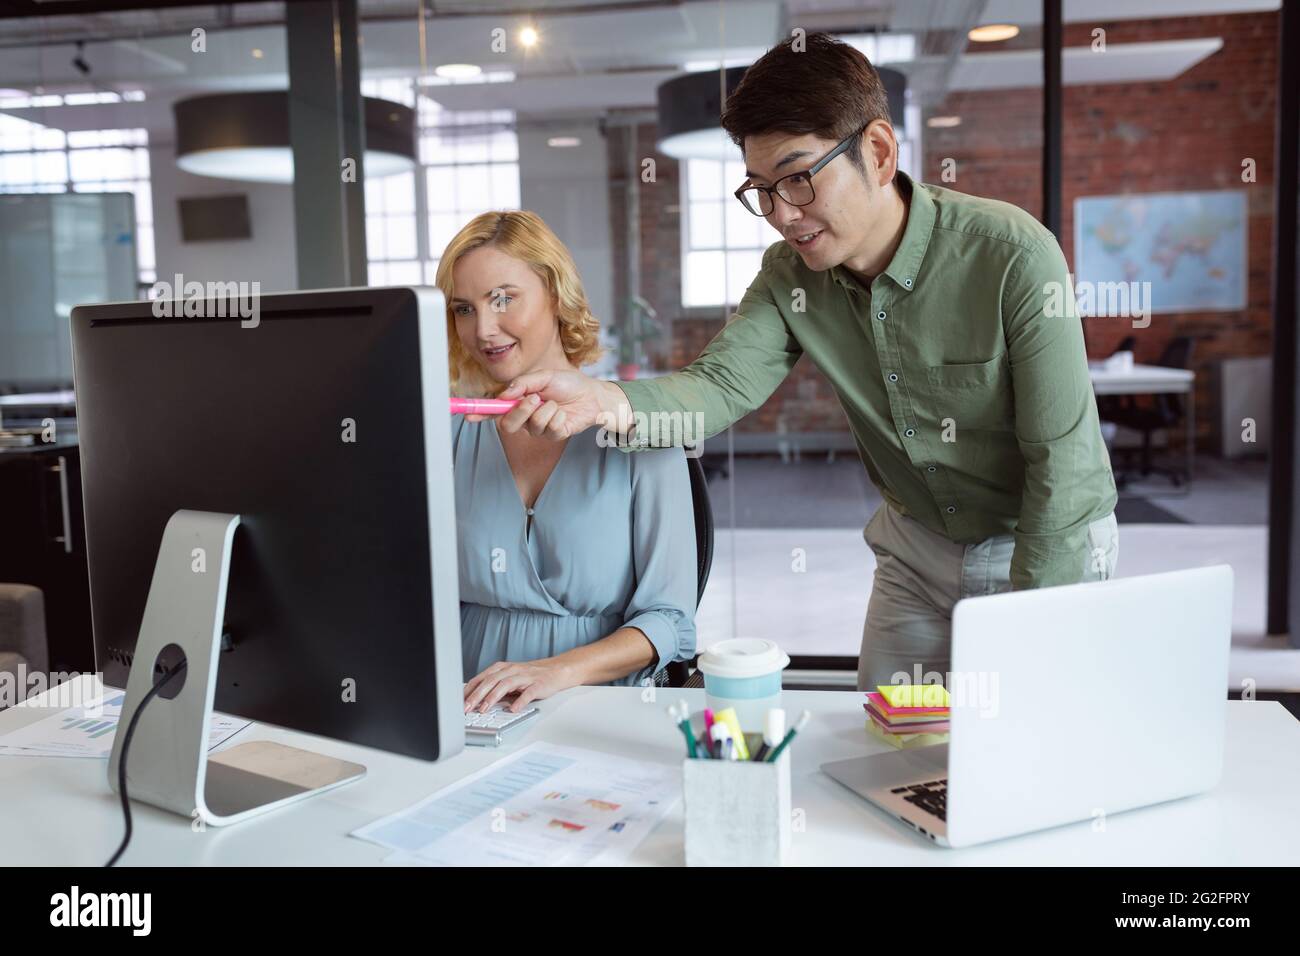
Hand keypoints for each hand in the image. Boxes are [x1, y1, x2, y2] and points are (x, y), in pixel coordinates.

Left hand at [463, 658, 579, 712]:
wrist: (556, 670)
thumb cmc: (530, 676)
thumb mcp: (509, 678)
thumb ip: (494, 686)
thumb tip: (475, 700)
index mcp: (502, 668)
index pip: (481, 678)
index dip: (469, 690)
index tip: (457, 701)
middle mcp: (511, 670)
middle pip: (490, 681)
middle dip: (476, 695)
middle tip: (466, 708)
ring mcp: (525, 677)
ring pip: (505, 685)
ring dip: (492, 698)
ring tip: (483, 709)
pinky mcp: (537, 685)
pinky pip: (527, 693)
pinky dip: (519, 701)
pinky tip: (512, 709)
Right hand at [464, 369, 620, 440]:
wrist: (591, 394)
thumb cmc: (567, 383)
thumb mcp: (544, 376)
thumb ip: (523, 384)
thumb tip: (505, 394)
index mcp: (518, 401)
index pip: (495, 410)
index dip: (480, 413)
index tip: (467, 415)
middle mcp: (525, 417)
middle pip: (508, 425)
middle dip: (520, 412)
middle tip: (535, 399)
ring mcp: (539, 428)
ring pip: (531, 426)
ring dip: (545, 411)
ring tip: (555, 403)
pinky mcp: (554, 436)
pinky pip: (550, 430)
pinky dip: (558, 417)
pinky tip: (563, 412)